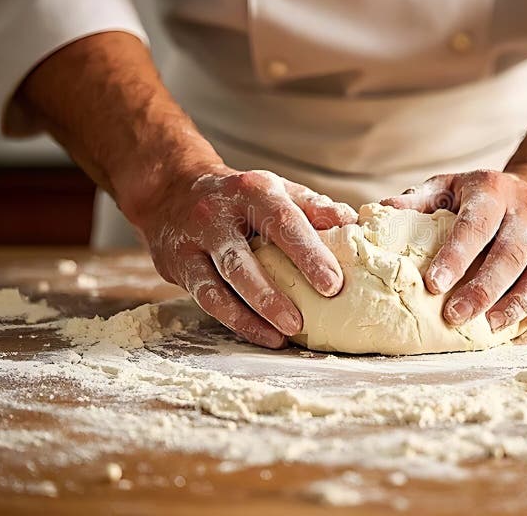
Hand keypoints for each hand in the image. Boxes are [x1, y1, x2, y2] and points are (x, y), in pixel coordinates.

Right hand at [140, 168, 356, 347]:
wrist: (173, 191)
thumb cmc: (242, 197)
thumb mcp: (278, 190)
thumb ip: (314, 208)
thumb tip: (353, 223)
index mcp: (253, 190)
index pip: (284, 222)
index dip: (308, 254)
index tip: (333, 284)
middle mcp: (218, 214)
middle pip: (245, 259)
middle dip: (274, 293)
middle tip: (303, 321)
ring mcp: (194, 240)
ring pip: (222, 283)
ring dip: (254, 313)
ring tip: (286, 334)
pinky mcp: (179, 265)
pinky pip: (208, 299)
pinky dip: (237, 321)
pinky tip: (264, 335)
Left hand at [381, 169, 526, 330]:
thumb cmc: (484, 196)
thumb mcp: (451, 186)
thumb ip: (420, 200)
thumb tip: (382, 210)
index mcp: (493, 192)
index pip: (475, 225)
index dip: (456, 255)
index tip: (433, 284)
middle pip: (510, 254)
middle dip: (483, 289)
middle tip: (455, 317)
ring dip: (518, 303)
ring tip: (491, 328)